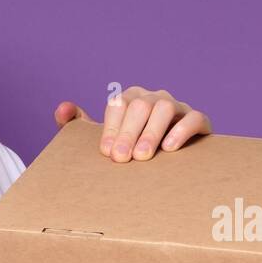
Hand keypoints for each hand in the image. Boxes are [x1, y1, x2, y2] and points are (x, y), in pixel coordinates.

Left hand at [53, 86, 211, 162]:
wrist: (167, 164)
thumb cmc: (131, 150)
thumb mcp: (104, 139)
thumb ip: (77, 125)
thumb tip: (62, 109)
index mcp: (131, 98)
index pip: (118, 104)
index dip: (112, 128)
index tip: (107, 152)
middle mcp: (154, 98)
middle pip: (140, 105)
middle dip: (129, 132)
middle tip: (122, 159)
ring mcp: (178, 107)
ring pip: (165, 108)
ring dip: (152, 132)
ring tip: (143, 157)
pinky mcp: (199, 120)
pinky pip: (194, 118)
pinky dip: (182, 130)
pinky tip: (169, 149)